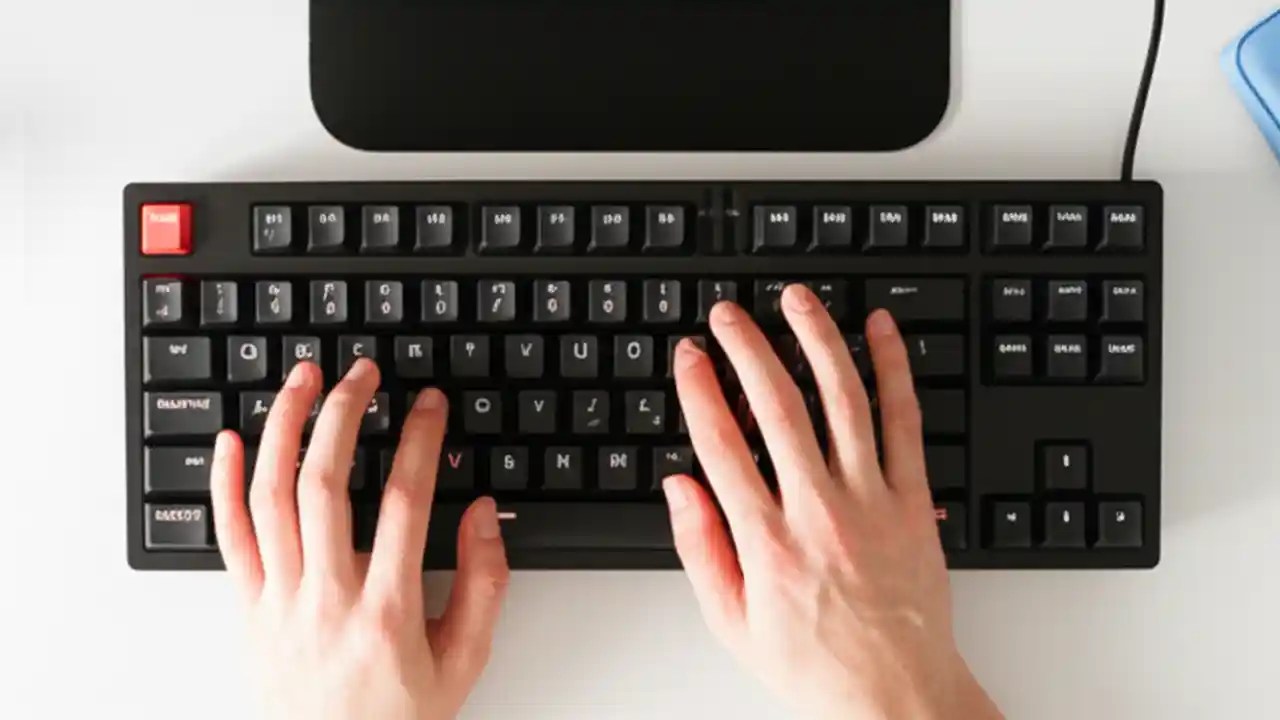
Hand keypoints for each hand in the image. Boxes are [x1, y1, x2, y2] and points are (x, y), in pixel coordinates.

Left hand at [209, 358, 509, 719]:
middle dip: (345, 414)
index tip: (429, 404)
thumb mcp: (464, 660)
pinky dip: (223, 483)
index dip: (420, 441)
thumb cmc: (397, 717)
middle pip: (326, 484)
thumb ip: (485, 585)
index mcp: (386, 610)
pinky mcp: (248, 608)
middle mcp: (326, 598)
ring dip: (284, 428)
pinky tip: (230, 439)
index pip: (405, 503)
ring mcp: (280, 601)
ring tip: (302, 381)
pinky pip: (228, 537)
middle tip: (363, 373)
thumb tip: (484, 516)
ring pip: (271, 497)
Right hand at [664, 285, 1001, 719]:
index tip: (691, 356)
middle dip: (748, 348)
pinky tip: (879, 331)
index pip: (722, 445)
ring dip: (816, 340)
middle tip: (730, 315)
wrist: (897, 697)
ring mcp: (871, 501)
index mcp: (767, 542)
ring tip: (795, 301)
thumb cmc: (816, 665)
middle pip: (777, 407)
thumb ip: (700, 549)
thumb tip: (678, 486)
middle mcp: (818, 511)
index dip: (701, 390)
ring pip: (841, 400)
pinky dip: (893, 369)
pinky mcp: (913, 500)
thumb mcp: (732, 624)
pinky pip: (904, 421)